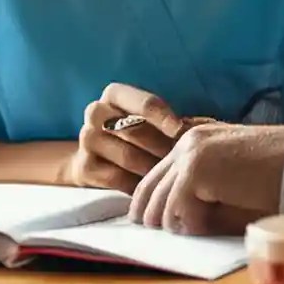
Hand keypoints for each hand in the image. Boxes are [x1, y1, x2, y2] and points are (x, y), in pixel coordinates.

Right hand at [66, 84, 182, 194]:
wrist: (98, 157)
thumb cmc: (138, 134)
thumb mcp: (151, 120)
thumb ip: (173, 122)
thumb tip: (198, 131)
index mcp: (115, 94)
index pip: (145, 103)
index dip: (166, 118)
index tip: (183, 132)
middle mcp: (96, 112)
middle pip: (136, 131)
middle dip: (163, 147)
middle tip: (184, 161)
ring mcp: (87, 139)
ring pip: (128, 156)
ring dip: (154, 169)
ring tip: (174, 177)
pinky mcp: (85, 167)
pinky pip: (118, 179)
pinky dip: (139, 186)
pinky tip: (155, 190)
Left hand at [129, 123, 283, 235]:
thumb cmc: (278, 176)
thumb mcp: (230, 183)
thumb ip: (200, 194)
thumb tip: (172, 223)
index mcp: (195, 140)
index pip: (156, 177)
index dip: (151, 206)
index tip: (156, 228)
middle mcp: (187, 142)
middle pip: (148, 192)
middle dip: (155, 220)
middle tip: (170, 238)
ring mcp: (189, 154)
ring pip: (158, 206)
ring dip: (179, 224)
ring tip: (204, 228)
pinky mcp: (196, 171)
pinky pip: (177, 212)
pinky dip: (193, 225)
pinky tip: (213, 223)